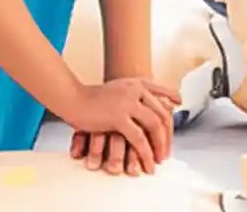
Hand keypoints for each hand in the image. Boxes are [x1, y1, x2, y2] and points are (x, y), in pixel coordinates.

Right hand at [57, 78, 180, 173]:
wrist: (72, 98)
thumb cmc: (92, 98)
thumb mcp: (119, 90)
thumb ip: (135, 95)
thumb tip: (153, 107)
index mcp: (139, 83)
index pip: (165, 98)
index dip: (171, 115)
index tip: (174, 128)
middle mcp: (137, 90)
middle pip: (162, 114)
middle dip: (167, 136)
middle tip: (166, 153)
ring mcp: (129, 102)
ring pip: (154, 126)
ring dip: (159, 146)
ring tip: (158, 160)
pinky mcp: (118, 117)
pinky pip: (138, 138)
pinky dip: (145, 153)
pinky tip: (146, 163)